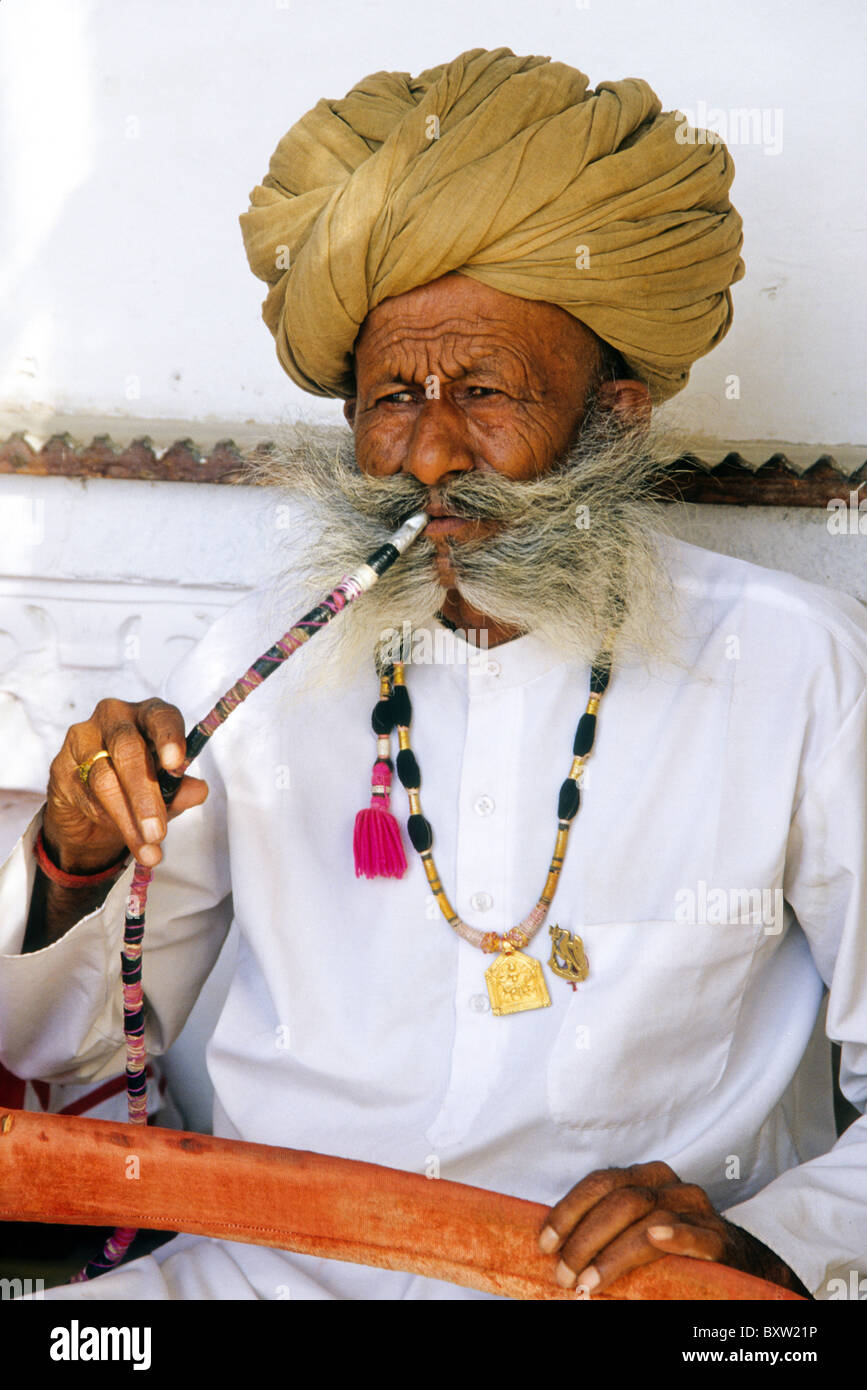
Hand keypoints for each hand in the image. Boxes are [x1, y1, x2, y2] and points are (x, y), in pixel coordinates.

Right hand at [43, 697, 208, 874]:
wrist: (92, 807)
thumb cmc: (138, 786)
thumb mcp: (167, 789)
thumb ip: (180, 789)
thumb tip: (197, 791)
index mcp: (148, 715)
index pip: (161, 717)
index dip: (169, 738)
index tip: (175, 765)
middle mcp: (115, 717)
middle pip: (128, 750)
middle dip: (145, 796)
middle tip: (157, 832)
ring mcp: (83, 738)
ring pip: (105, 778)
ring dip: (127, 819)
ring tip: (147, 846)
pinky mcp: (62, 764)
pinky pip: (84, 793)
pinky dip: (105, 818)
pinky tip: (120, 833)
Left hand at [538, 1160, 805, 1295]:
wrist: (738, 1263)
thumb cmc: (673, 1250)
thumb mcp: (636, 1230)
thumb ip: (605, 1229)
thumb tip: (553, 1250)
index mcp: (646, 1178)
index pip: (600, 1182)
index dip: (569, 1210)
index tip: (544, 1243)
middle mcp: (671, 1187)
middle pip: (621, 1200)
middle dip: (585, 1238)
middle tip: (565, 1275)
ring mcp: (697, 1211)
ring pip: (650, 1219)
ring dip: (614, 1253)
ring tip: (590, 1283)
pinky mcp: (720, 1240)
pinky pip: (697, 1235)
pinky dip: (676, 1236)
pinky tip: (656, 1241)